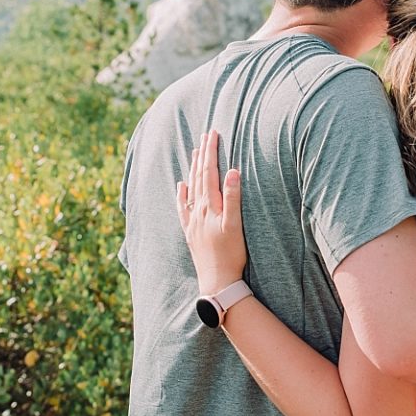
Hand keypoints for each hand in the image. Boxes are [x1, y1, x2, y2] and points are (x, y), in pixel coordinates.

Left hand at [176, 130, 248, 293]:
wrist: (217, 281)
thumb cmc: (231, 255)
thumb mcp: (235, 225)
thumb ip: (233, 198)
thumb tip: (231, 171)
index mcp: (210, 206)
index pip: (210, 172)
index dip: (212, 152)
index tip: (214, 133)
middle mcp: (199, 210)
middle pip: (200, 176)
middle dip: (203, 154)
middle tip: (207, 134)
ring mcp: (193, 221)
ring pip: (192, 188)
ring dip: (194, 168)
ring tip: (196, 152)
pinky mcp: (191, 231)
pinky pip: (183, 207)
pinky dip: (182, 194)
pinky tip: (180, 185)